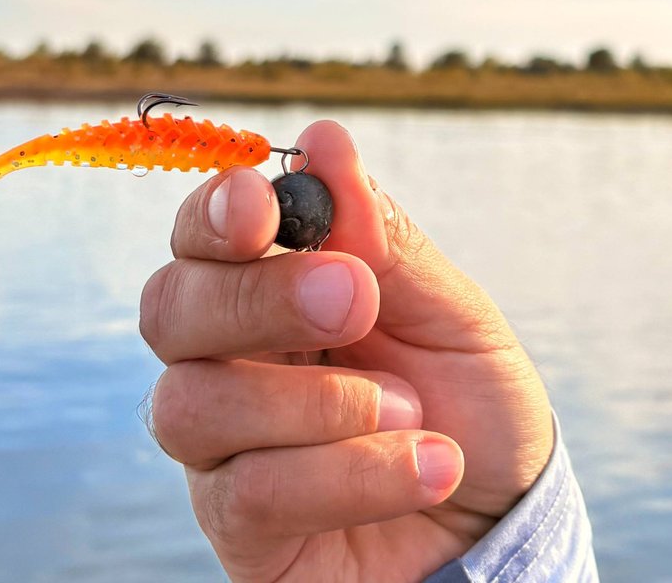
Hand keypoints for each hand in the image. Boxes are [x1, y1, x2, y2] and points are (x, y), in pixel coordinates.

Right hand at [139, 119, 553, 581]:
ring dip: (316, 403)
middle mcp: (228, 363)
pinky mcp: (240, 530)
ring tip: (414, 413)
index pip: (203, 236)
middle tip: (356, 301)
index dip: (215, 213)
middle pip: (168, 309)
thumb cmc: (472, 411)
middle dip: (257, 297)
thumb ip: (384, 242)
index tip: (263, 205)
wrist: (504, 531)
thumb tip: (325, 140)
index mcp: (273, 291)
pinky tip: (428, 466)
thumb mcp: (454, 316)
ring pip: (191, 404)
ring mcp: (223, 450)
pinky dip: (352, 473)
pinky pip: (247, 492)